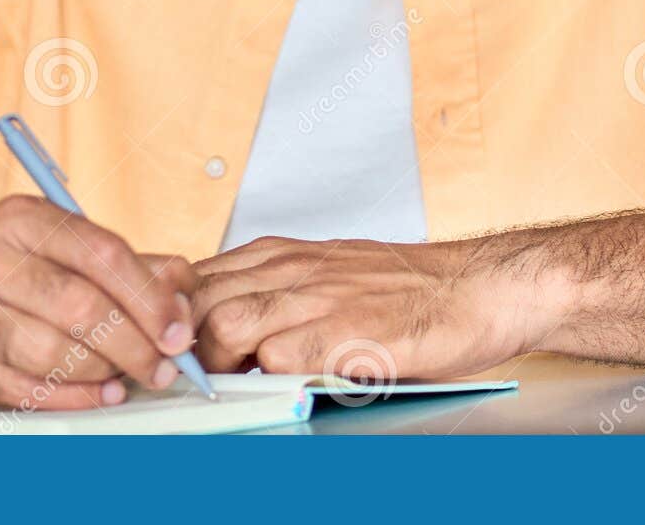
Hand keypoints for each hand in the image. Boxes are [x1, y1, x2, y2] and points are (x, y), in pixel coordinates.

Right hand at [0, 196, 197, 409]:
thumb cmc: (6, 286)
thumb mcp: (63, 258)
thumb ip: (127, 268)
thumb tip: (182, 287)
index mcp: (21, 217)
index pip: (102, 252)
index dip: (150, 297)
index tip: (177, 329)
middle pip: (80, 304)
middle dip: (134, 343)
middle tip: (162, 366)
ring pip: (49, 349)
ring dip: (101, 372)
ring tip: (125, 380)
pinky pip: (19, 386)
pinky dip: (68, 397)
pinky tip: (94, 395)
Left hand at [192, 236, 558, 380]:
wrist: (476, 288)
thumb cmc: (407, 290)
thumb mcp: (326, 273)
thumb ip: (274, 293)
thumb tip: (223, 330)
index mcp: (280, 254)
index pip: (194, 275)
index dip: (172, 313)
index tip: (168, 344)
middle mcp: (290, 268)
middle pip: (197, 299)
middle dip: (183, 342)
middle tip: (192, 377)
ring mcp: (316, 299)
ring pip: (226, 323)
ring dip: (218, 361)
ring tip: (231, 385)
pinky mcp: (344, 334)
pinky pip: (278, 357)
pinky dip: (265, 378)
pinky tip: (274, 389)